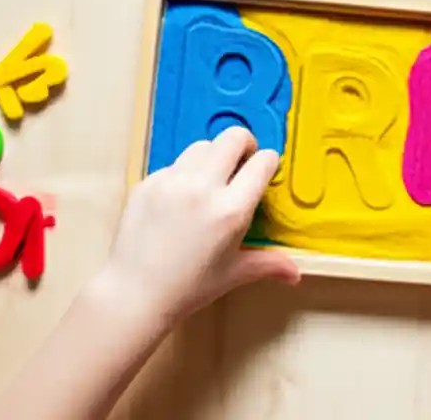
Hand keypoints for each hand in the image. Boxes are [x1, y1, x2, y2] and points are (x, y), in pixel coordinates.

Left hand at [97, 126, 299, 324]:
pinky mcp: (148, 183)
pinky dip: (185, 174)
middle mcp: (203, 188)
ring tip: (210, 181)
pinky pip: (175, 164)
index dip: (268, 162)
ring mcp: (171, 181)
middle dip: (244, 145)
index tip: (264, 171)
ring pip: (202, 145)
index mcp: (231, 210)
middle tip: (242, 163)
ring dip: (213, 156)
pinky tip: (180, 200)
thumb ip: (269, 265)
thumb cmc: (190, 287)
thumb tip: (296, 274)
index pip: (262, 161)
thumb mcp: (234, 273)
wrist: (135, 293)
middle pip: (233, 137)